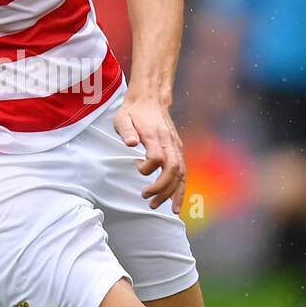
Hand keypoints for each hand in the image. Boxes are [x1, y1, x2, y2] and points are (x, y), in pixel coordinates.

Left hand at [113, 94, 186, 212]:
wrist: (150, 100)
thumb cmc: (134, 111)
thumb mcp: (122, 117)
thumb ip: (126, 131)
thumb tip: (130, 143)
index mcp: (154, 136)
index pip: (157, 158)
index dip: (146, 167)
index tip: (134, 164)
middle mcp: (169, 143)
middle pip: (172, 170)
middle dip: (161, 188)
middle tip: (147, 198)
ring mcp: (176, 147)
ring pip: (181, 174)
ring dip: (172, 193)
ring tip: (159, 206)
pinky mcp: (178, 150)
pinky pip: (183, 172)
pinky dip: (181, 189)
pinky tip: (175, 203)